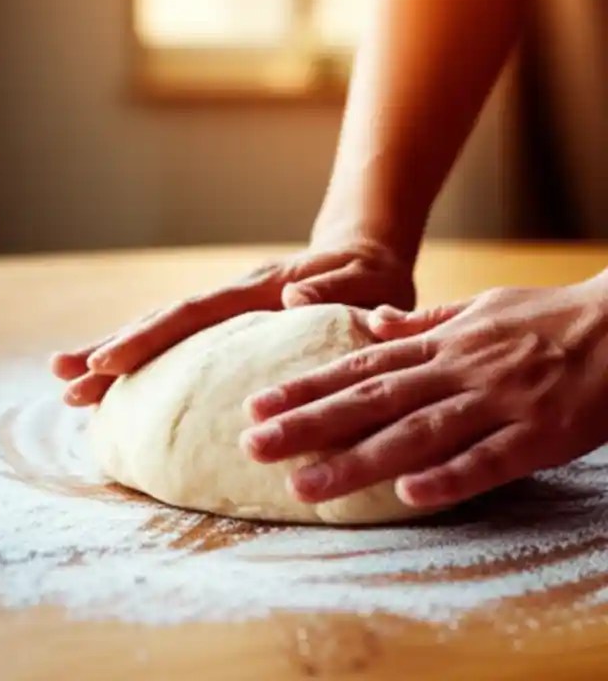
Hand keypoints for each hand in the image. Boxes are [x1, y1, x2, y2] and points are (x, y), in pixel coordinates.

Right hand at [52, 239, 414, 405]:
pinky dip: (138, 363)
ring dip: (111, 357)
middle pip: (158, 324)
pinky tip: (110, 390)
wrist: (362, 253)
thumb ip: (334, 288)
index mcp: (256, 292)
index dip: (148, 339)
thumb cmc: (373, 277)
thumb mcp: (369, 283)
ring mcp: (221, 313)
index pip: (192, 316)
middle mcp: (228, 299)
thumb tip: (291, 293)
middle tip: (63, 380)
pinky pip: (173, 345)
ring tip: (66, 387)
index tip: (107, 363)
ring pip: (156, 334)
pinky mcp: (221, 328)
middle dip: (109, 351)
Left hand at [240, 280, 607, 508]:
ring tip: (306, 486)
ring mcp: (499, 404)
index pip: (359, 367)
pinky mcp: (541, 435)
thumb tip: (367, 321)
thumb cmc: (552, 320)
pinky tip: (408, 495)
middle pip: (372, 400)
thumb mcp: (481, 309)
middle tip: (252, 446)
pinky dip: (449, 477)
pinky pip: (490, 459)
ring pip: (417, 434)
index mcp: (442, 346)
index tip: (255, 406)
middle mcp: (459, 372)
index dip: (306, 387)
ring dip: (358, 461)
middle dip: (308, 424)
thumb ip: (422, 325)